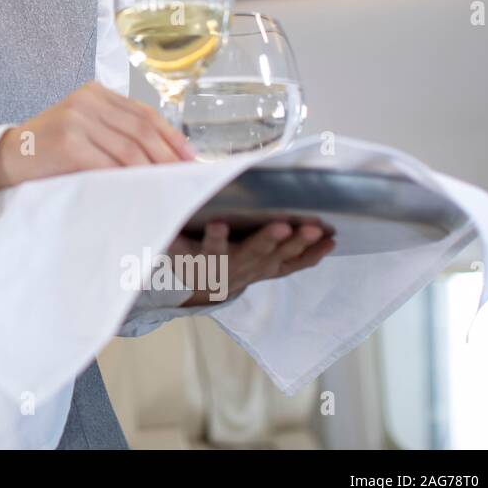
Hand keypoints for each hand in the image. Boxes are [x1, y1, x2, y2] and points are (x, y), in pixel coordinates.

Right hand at [0, 81, 194, 190]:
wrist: (4, 158)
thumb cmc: (48, 150)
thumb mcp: (82, 128)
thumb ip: (114, 131)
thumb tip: (162, 155)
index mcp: (94, 93)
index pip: (144, 113)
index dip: (171, 136)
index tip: (189, 158)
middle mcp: (86, 100)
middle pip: (141, 130)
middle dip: (167, 157)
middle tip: (183, 178)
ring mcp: (76, 120)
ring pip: (129, 148)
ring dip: (152, 171)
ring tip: (165, 187)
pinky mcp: (68, 143)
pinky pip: (108, 164)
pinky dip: (127, 179)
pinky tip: (137, 191)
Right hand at [168, 214, 336, 305]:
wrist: (206, 285)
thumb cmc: (191, 255)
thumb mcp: (176, 244)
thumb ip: (171, 228)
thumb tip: (158, 202)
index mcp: (209, 257)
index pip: (210, 248)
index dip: (214, 237)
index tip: (216, 224)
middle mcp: (237, 265)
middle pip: (254, 252)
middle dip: (269, 240)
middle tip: (283, 227)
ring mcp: (259, 269)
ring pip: (280, 258)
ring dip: (299, 244)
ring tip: (315, 229)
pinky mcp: (273, 270)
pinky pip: (295, 265)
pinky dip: (313, 255)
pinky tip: (329, 241)